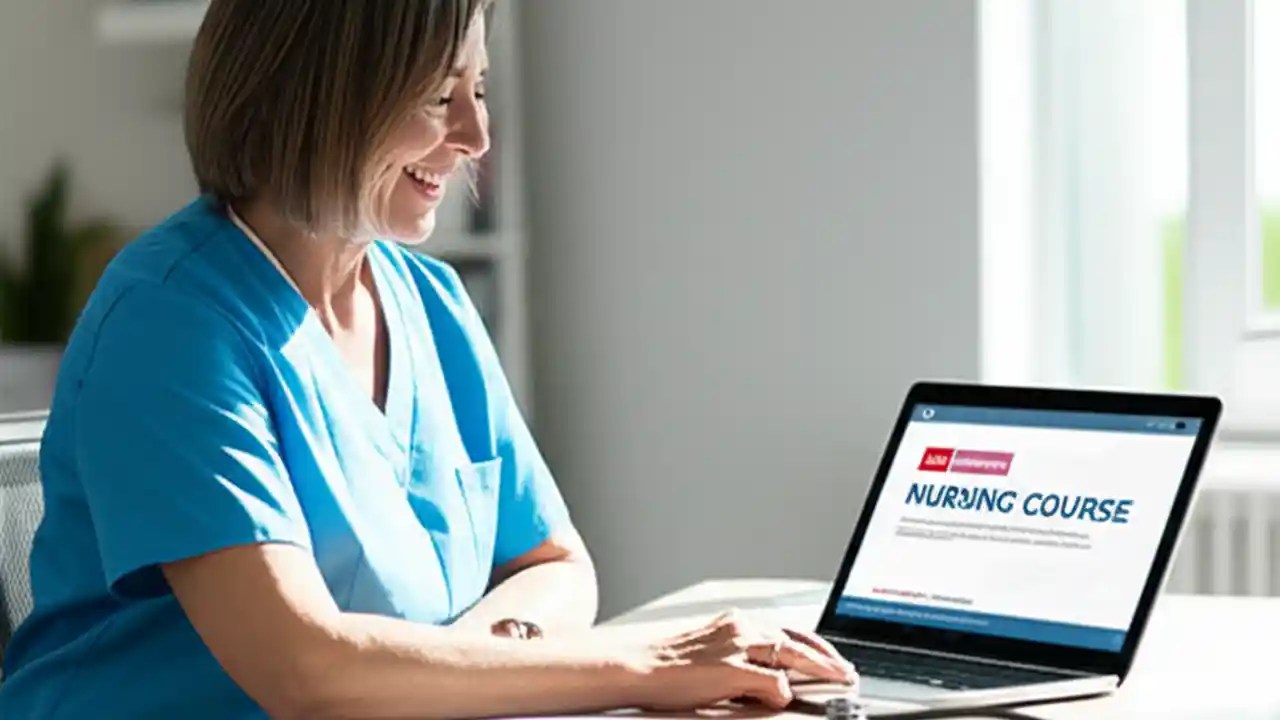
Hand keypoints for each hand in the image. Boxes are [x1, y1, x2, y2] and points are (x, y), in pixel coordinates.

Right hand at [629, 610, 857, 710]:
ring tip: (837, 680)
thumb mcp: (711, 650)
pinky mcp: (732, 669)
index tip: (829, 656)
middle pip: (796, 639)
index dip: (813, 644)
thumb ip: (740, 654)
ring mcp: (738, 646)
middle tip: (845, 671)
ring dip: (819, 669)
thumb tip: (768, 676)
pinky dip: (782, 691)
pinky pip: (773, 682)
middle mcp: (741, 627)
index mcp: (736, 621)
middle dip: (826, 656)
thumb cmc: (668, 665)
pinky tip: (783, 698)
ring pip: (792, 655)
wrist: (639, 666)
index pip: (785, 629)